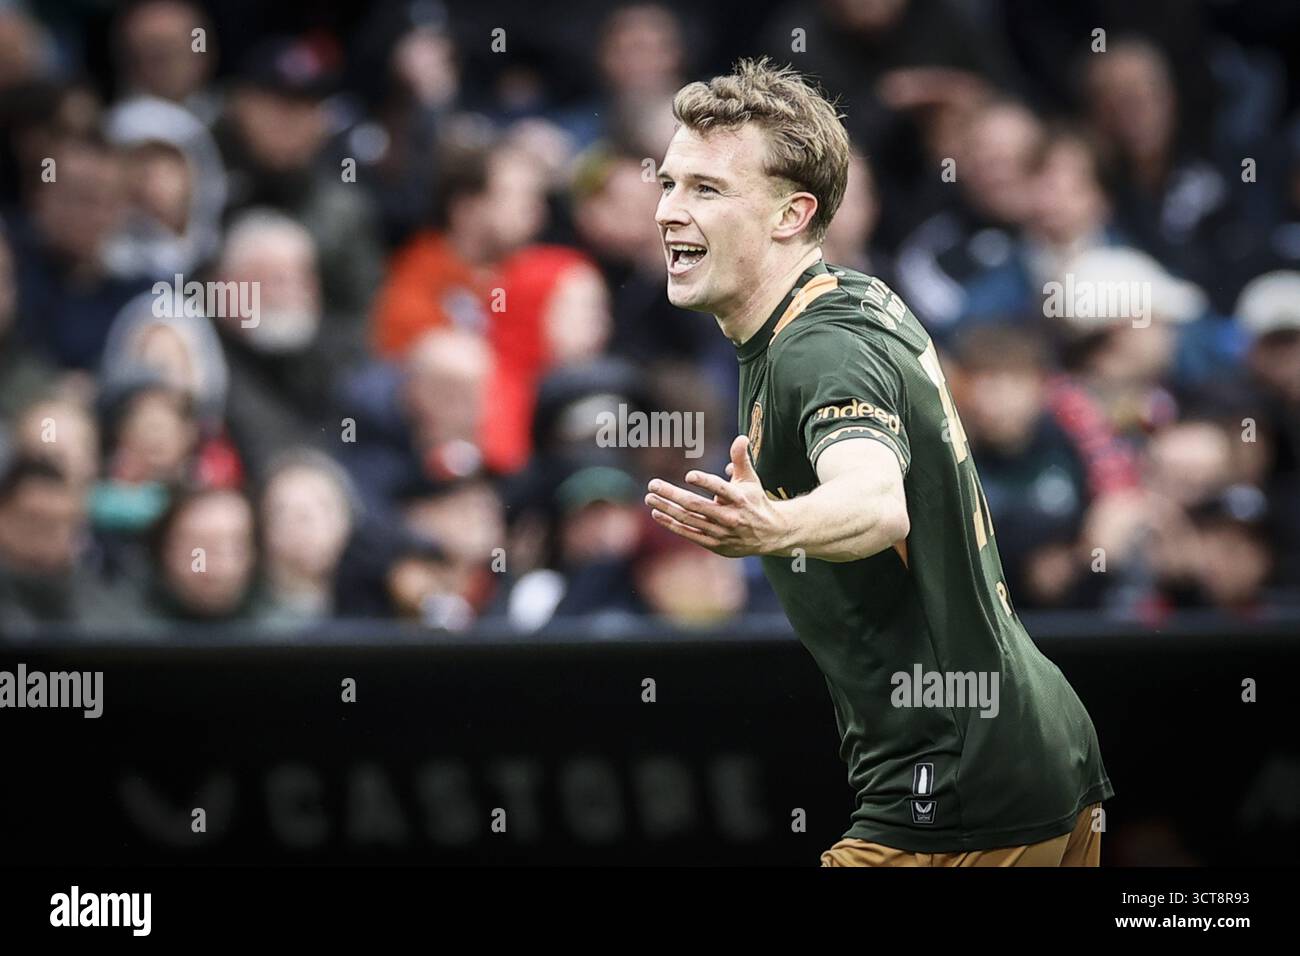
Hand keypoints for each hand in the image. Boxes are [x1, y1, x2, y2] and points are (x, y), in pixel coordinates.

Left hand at [644, 434, 789, 557]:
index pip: (721, 489)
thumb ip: (742, 459)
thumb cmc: (755, 501)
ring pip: (689, 520)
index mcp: (740, 499)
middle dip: (672, 495)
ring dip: (666, 509)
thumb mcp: (751, 479)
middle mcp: (730, 517)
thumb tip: (741, 437)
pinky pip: (689, 533)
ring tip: (650, 497)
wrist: (771, 535)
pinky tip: (658, 514)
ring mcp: (721, 532)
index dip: (705, 482)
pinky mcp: (715, 544)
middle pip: (697, 505)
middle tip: (652, 484)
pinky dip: (672, 524)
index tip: (689, 475)